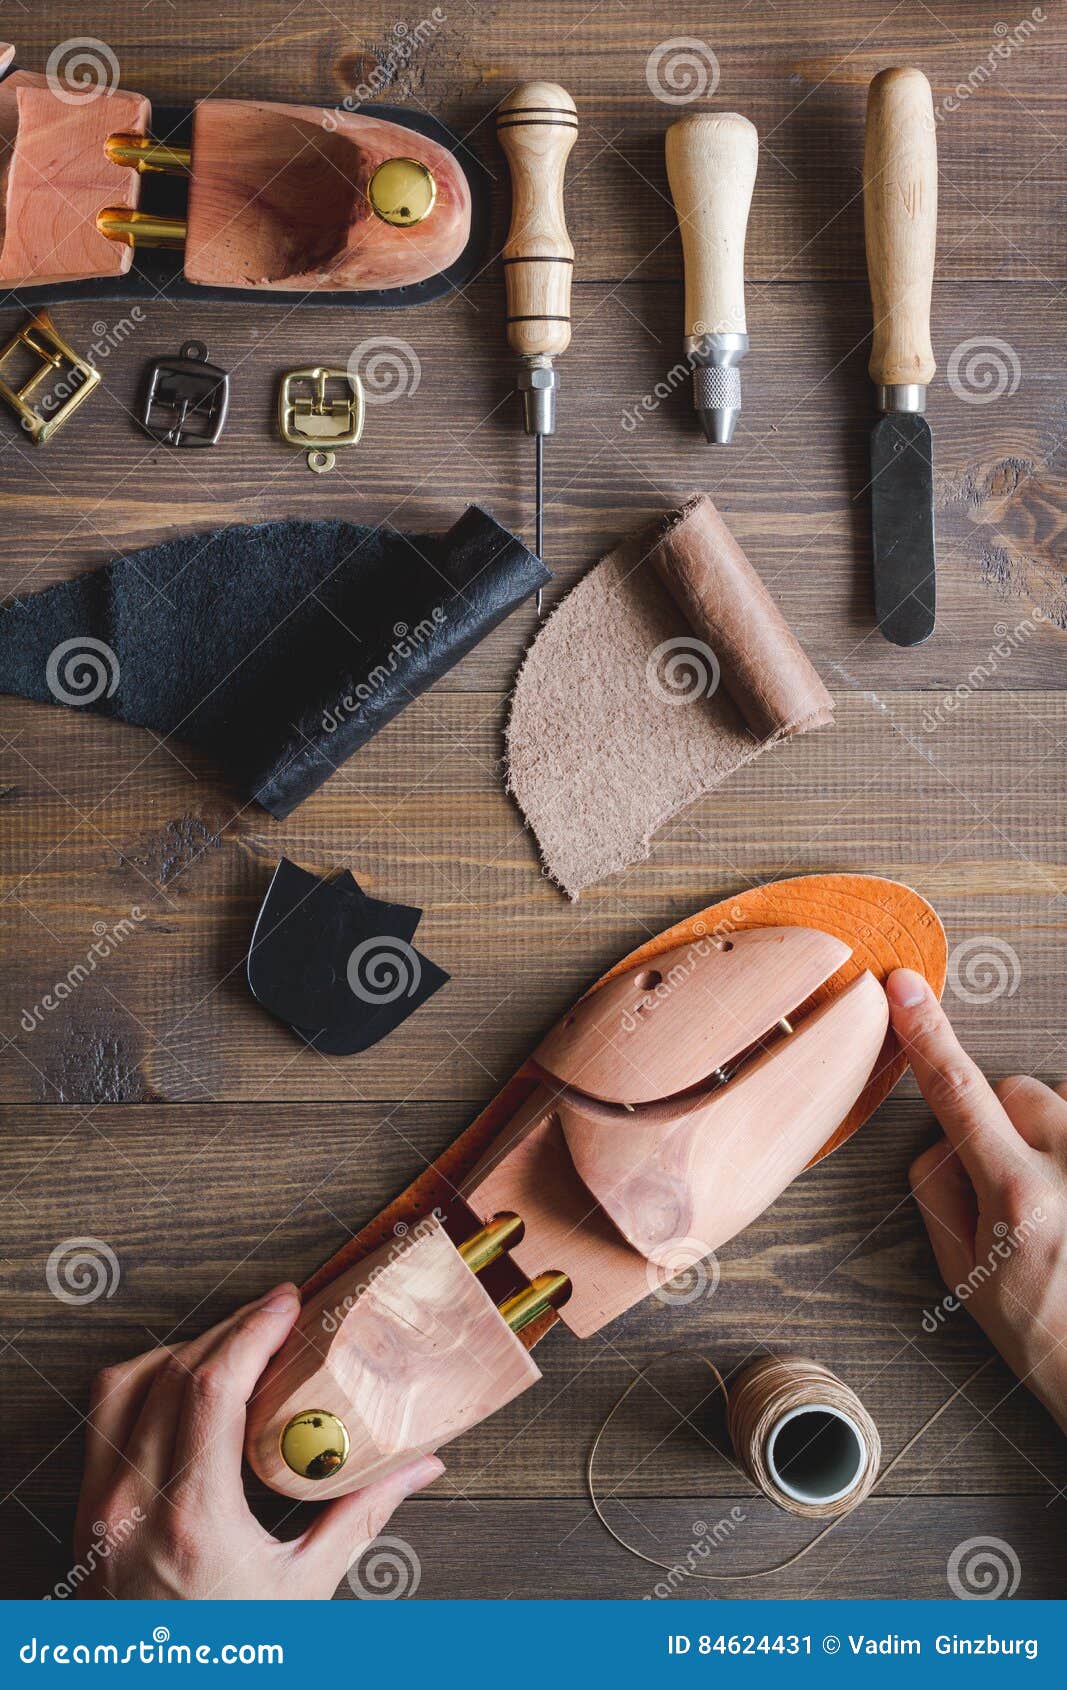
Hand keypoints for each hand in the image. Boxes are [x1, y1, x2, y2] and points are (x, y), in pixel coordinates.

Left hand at [73, 1284, 442, 1598]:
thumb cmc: (232, 1656)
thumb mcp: (302, 1593)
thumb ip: (358, 1518)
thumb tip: (421, 1464)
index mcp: (191, 1522)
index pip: (211, 1390)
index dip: (252, 1331)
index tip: (287, 1303)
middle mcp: (131, 1506)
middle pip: (174, 1373)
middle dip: (230, 1329)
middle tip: (276, 1313)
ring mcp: (98, 1507)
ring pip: (126, 1384)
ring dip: (182, 1349)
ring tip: (234, 1341)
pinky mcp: (84, 1513)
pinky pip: (104, 1418)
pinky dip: (144, 1382)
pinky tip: (184, 1384)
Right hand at [887, 969, 1066, 1434]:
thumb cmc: (1041, 1332)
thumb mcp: (961, 1272)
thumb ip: (938, 1189)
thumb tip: (944, 1139)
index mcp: (1019, 1195)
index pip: (957, 1093)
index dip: (926, 1034)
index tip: (905, 988)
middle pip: (1020, 1091)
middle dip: (1006, 1122)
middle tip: (1013, 1186)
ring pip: (1062, 1106)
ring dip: (1052, 1138)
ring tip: (1062, 1202)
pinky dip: (1066, 1151)